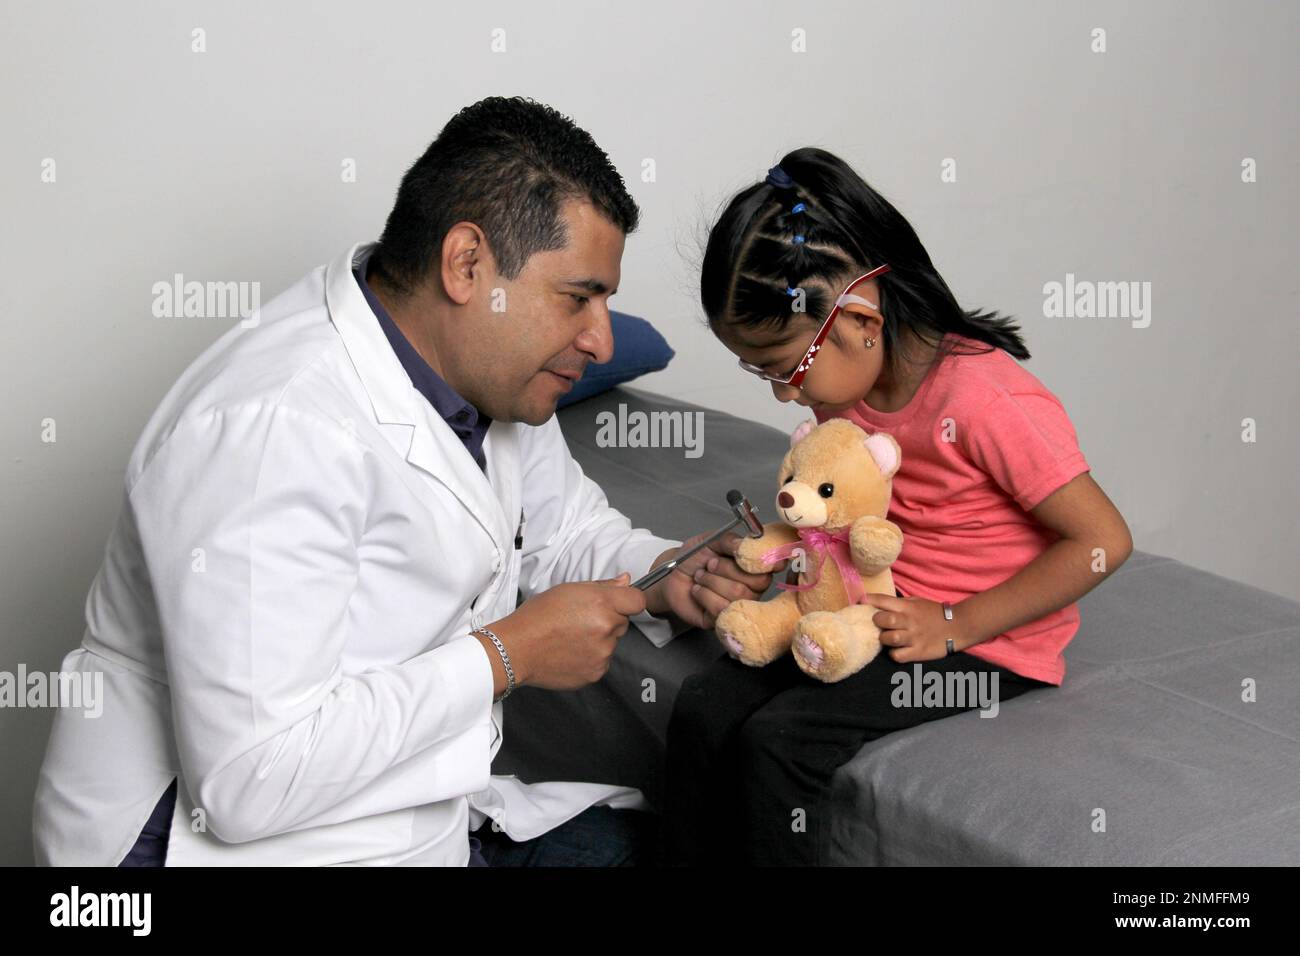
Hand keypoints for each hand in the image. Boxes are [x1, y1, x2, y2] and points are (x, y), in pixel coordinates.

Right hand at [484, 573, 645, 691]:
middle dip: (608, 620)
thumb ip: (602, 586)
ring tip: (571, 638)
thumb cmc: (537, 616)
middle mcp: (606, 629)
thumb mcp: (568, 590)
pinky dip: (590, 657)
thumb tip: (626, 581)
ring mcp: (602, 654)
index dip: (628, 601)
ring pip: (612, 643)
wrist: (516, 649)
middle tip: (580, 621)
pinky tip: (570, 652)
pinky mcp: (596, 673)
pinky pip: (602, 661)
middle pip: (623, 622)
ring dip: (599, 640)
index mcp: (602, 604)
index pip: (638, 601)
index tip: (617, 604)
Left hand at [644, 531, 772, 629]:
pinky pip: (722, 610)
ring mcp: (741, 606)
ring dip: (712, 582)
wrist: (672, 577)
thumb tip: (746, 545)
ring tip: (700, 577)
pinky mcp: (725, 620)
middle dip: (727, 570)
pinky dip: (705, 596)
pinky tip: (698, 591)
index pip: (772, 567)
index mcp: (754, 567)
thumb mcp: (710, 541)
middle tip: (709, 565)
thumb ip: (729, 541)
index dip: (763, 562)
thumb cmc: (694, 559)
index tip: (743, 556)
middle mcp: (753, 588)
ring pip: (738, 595)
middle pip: (757, 582)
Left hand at [865, 594, 966, 662]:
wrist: (958, 627)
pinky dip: (894, 654)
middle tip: (879, 624)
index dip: (869, 600)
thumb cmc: (933, 613)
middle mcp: (909, 621)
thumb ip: (899, 604)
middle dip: (876, 621)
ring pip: (889, 639)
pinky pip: (898, 656)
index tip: (860, 601)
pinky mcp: (918, 652)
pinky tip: (897, 650)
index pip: (883, 600)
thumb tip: (875, 603)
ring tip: (887, 638)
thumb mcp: (917, 602)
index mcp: (908, 606)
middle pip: (883, 620)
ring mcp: (914, 637)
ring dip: (884, 639)